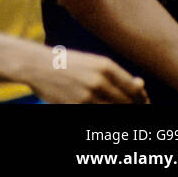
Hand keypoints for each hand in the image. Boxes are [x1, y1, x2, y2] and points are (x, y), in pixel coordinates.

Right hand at [26, 49, 148, 103]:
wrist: (35, 65)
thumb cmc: (67, 63)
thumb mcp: (92, 63)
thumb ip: (115, 74)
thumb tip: (140, 84)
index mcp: (106, 66)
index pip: (135, 90)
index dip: (142, 99)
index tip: (142, 102)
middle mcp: (99, 80)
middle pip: (128, 104)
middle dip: (132, 108)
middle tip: (129, 108)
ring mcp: (88, 95)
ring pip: (114, 110)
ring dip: (117, 111)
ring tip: (111, 106)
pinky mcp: (77, 105)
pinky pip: (97, 113)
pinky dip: (101, 111)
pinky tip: (96, 105)